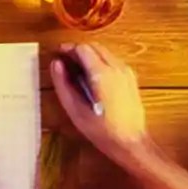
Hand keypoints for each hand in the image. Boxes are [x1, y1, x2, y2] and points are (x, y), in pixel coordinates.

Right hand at [49, 43, 147, 161]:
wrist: (131, 142)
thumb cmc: (102, 130)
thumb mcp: (75, 110)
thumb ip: (63, 84)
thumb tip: (56, 64)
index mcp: (102, 74)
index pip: (82, 48)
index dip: (67, 49)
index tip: (56, 55)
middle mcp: (117, 68)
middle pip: (94, 46)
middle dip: (77, 50)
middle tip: (64, 62)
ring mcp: (126, 72)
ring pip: (104, 52)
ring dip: (88, 55)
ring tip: (76, 71)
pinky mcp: (131, 78)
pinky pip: (112, 61)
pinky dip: (99, 62)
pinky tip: (92, 79)